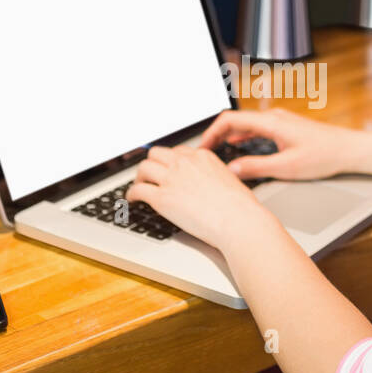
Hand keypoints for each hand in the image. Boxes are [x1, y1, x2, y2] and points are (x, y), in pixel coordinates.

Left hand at [126, 144, 276, 251]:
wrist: (238, 220)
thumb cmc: (240, 207)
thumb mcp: (230, 181)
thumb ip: (215, 178)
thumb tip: (211, 186)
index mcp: (202, 156)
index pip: (177, 152)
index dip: (169, 161)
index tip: (166, 169)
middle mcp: (185, 163)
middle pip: (156, 154)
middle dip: (151, 164)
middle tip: (149, 176)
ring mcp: (172, 178)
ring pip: (144, 168)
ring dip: (139, 177)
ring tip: (139, 187)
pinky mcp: (162, 198)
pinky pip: (138, 190)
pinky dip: (131, 194)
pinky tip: (132, 200)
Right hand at [197, 109, 357, 181]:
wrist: (349, 149)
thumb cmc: (324, 156)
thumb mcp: (287, 167)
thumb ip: (256, 168)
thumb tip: (233, 171)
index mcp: (271, 122)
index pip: (230, 120)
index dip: (211, 132)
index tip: (202, 147)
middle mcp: (273, 117)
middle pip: (235, 121)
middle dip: (216, 135)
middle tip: (205, 152)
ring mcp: (280, 121)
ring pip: (245, 125)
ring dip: (229, 137)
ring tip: (218, 152)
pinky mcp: (285, 127)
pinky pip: (256, 128)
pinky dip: (243, 137)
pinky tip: (239, 149)